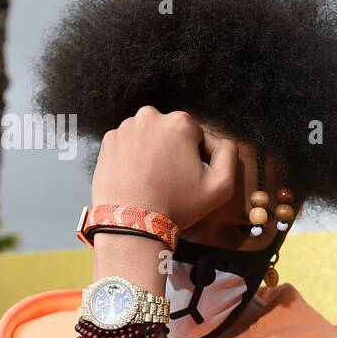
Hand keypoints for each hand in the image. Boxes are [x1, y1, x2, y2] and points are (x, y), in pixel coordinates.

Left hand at [91, 106, 236, 228]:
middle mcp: (150, 116)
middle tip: (172, 179)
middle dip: (174, 151)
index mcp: (180, 122)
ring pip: (150, 136)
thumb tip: (220, 143)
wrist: (132, 221)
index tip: (191, 177)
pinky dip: (134, 156)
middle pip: (172, 132)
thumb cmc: (178, 204)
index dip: (198, 157)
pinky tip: (137, 177)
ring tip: (152, 179)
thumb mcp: (222, 185)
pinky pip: (129, 144)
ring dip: (154, 152)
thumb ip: (228, 154)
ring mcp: (125, 127)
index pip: (198, 135)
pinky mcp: (108, 141)